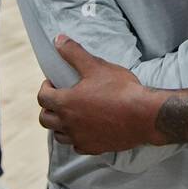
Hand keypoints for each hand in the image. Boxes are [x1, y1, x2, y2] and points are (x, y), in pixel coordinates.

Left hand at [37, 36, 154, 153]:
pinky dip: (77, 138)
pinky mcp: (94, 148)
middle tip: (61, 98)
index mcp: (66, 103)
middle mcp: (69, 124)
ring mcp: (81, 138)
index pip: (42, 97)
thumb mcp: (96, 66)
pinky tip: (87, 129)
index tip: (54, 83)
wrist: (145, 115)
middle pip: (45, 119)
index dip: (45, 87)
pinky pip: (77, 146)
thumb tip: (58, 40)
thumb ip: (74, 53)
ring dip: (60, 125)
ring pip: (59, 135)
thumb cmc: (121, 89)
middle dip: (48, 107)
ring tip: (72, 114)